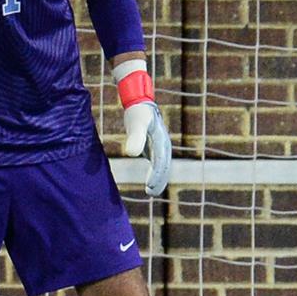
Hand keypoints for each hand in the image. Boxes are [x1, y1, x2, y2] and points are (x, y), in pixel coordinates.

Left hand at [115, 59, 171, 195]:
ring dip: (158, 179)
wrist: (139, 102)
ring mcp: (160, 146)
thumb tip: (131, 154)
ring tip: (150, 191)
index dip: (156, 176)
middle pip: (165, 167)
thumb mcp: (136, 123)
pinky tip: (149, 182)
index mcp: (162, 141)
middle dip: (159, 181)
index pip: (160, 163)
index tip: (149, 187)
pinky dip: (154, 173)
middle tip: (151, 192)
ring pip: (162, 167)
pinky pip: (157, 163)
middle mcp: (164, 145)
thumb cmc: (137, 112)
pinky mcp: (153, 147)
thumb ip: (135, 137)